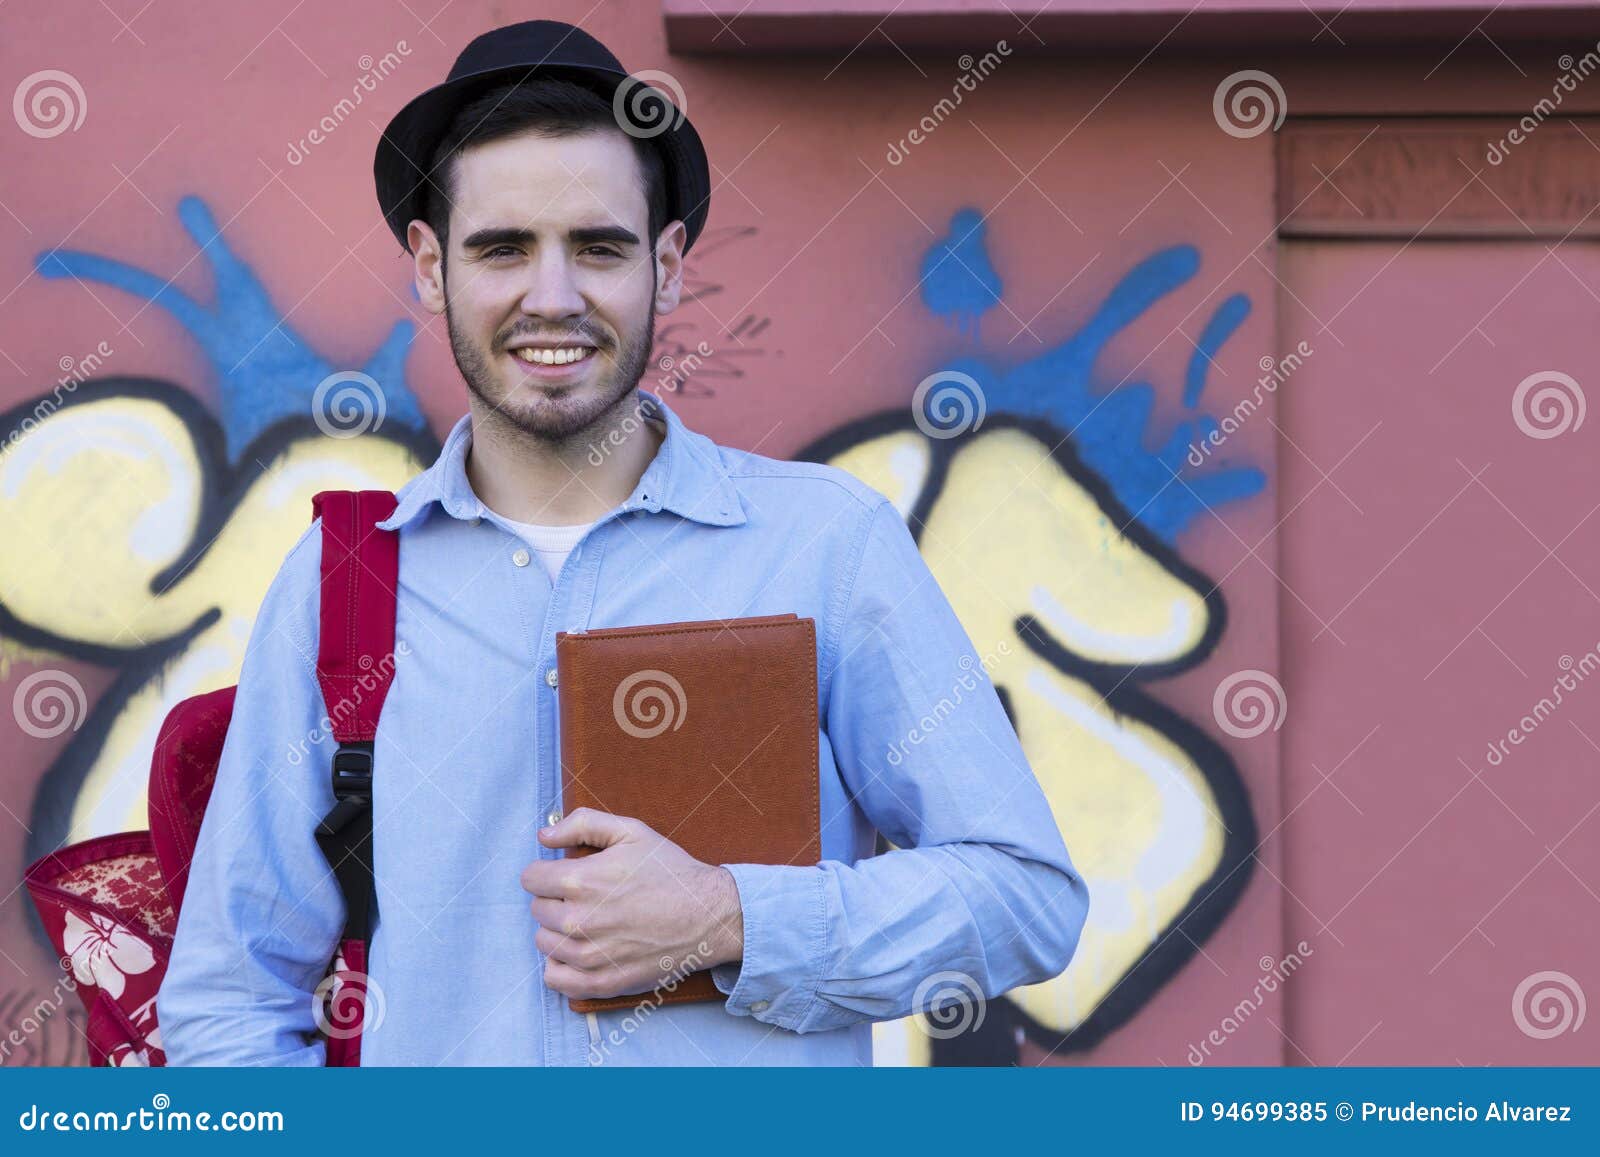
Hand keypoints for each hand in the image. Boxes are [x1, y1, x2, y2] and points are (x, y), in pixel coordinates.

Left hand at [520, 807, 744, 1000]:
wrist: (707, 915)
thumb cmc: (669, 871)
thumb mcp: (630, 831)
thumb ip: (581, 824)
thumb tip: (543, 836)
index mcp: (581, 880)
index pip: (530, 878)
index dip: (547, 871)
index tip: (565, 874)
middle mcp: (579, 921)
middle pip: (537, 910)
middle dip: (555, 899)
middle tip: (585, 897)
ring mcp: (589, 956)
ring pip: (544, 943)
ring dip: (558, 931)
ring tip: (586, 921)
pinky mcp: (602, 982)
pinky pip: (556, 978)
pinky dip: (561, 965)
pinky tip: (580, 950)